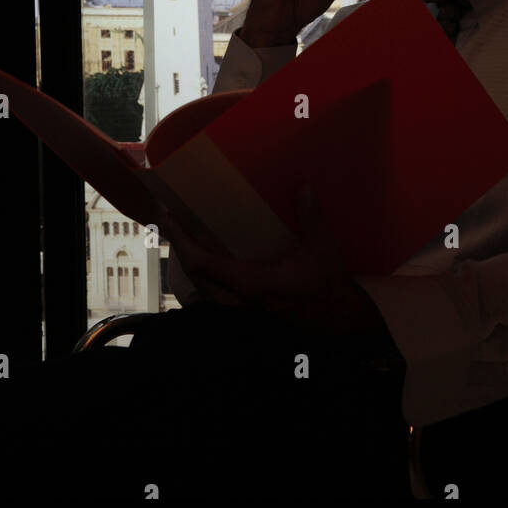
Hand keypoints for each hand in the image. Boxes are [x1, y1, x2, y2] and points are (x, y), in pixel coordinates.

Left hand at [158, 186, 387, 337]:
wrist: (337, 319)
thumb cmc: (327, 285)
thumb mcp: (323, 248)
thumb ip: (311, 217)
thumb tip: (303, 188)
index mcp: (253, 283)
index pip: (203, 264)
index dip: (183, 242)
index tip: (170, 219)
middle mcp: (240, 300)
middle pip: (194, 276)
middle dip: (179, 247)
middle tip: (171, 220)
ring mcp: (242, 310)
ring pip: (202, 288)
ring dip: (190, 262)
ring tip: (184, 237)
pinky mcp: (246, 312)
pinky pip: (213, 295)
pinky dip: (203, 275)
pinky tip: (207, 261)